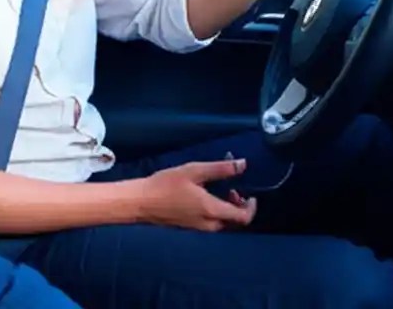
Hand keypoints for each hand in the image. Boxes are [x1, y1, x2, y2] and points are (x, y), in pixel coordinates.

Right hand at [134, 159, 258, 231]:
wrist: (141, 202)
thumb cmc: (166, 185)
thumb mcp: (195, 171)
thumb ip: (221, 169)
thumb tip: (243, 164)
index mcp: (212, 210)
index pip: (243, 217)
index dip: (251, 207)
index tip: (251, 195)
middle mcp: (208, 224)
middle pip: (234, 222)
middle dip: (238, 206)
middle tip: (233, 189)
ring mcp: (197, 228)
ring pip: (222, 223)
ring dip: (227, 209)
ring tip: (219, 191)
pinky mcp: (188, 227)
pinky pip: (210, 223)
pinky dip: (215, 212)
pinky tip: (204, 197)